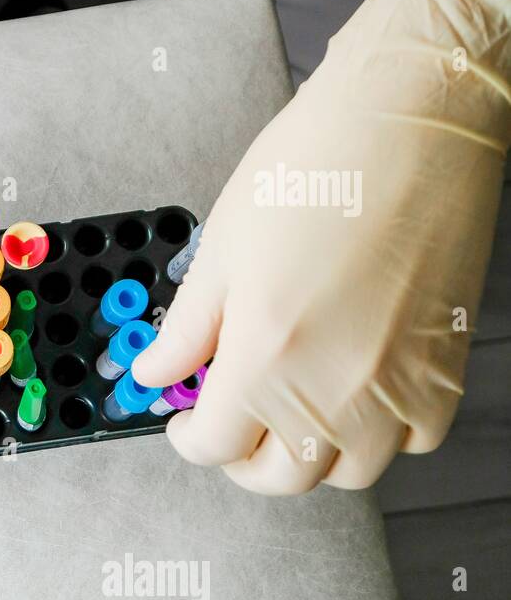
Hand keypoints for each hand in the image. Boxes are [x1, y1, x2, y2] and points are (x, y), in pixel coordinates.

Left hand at [133, 0, 510, 494]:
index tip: (185, 423)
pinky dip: (380, 435)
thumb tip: (155, 376)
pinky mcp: (445, 371)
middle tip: (229, 425)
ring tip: (288, 415)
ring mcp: (397, 388)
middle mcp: (334, 389)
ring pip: (348, 471)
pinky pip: (414, 439)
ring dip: (309, 457)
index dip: (188, 440)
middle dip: (242, 460)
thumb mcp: (221, 250)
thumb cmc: (315, 170)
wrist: (411, 124)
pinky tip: (355, 397)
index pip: (215, 447)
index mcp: (265, 359)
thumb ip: (186, 331)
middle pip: (280, 476)